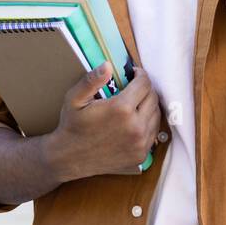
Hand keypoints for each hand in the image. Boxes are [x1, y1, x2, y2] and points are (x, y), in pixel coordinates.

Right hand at [45, 64, 160, 181]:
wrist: (69, 159)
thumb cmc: (72, 126)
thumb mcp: (75, 99)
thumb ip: (92, 80)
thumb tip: (108, 65)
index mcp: (121, 109)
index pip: (144, 84)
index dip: (140, 75)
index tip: (133, 73)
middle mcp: (135, 127)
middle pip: (153, 98)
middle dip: (145, 88)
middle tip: (134, 87)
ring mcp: (140, 143)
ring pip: (156, 115)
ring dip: (148, 105)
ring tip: (135, 102)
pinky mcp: (141, 155)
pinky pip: (153, 132)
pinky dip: (148, 123)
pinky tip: (135, 120)